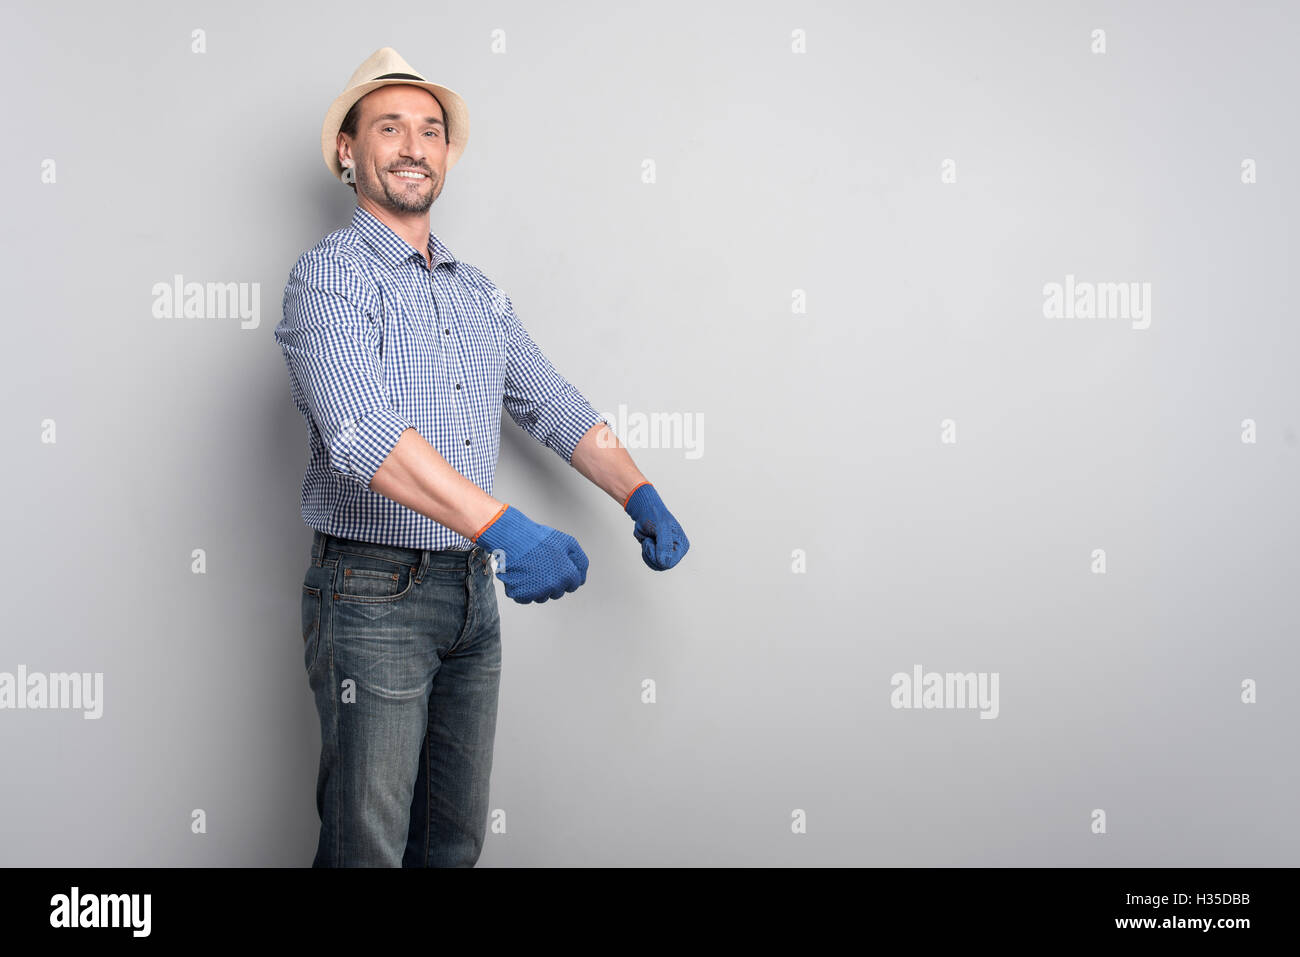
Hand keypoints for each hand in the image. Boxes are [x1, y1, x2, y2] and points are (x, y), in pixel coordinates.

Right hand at [473, 505, 588, 602]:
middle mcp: (553, 587)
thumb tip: (582, 576)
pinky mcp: (521, 594)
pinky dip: (522, 589)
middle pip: (557, 592)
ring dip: (538, 587)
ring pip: (541, 596)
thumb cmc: (540, 539)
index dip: (566, 575)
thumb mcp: (568, 543)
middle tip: (542, 566)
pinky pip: (525, 597)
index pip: (573, 585)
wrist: (514, 539)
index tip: (557, 567)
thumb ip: (580, 561)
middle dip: (552, 582)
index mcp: (567, 575)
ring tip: (530, 568)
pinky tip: (521, 574)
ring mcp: (536, 592)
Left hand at [624, 483, 688, 570]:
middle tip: (651, 540)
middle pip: (662, 566)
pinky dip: (645, 553)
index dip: (658, 555)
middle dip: (652, 554)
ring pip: (655, 565)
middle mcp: (676, 551)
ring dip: (648, 553)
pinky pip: (650, 562)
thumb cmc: (655, 516)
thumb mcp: (662, 529)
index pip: (669, 562)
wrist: (644, 511)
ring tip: (650, 540)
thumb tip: (664, 562)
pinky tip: (648, 542)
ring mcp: (667, 553)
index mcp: (682, 545)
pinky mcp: (658, 554)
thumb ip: (664, 546)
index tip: (655, 541)